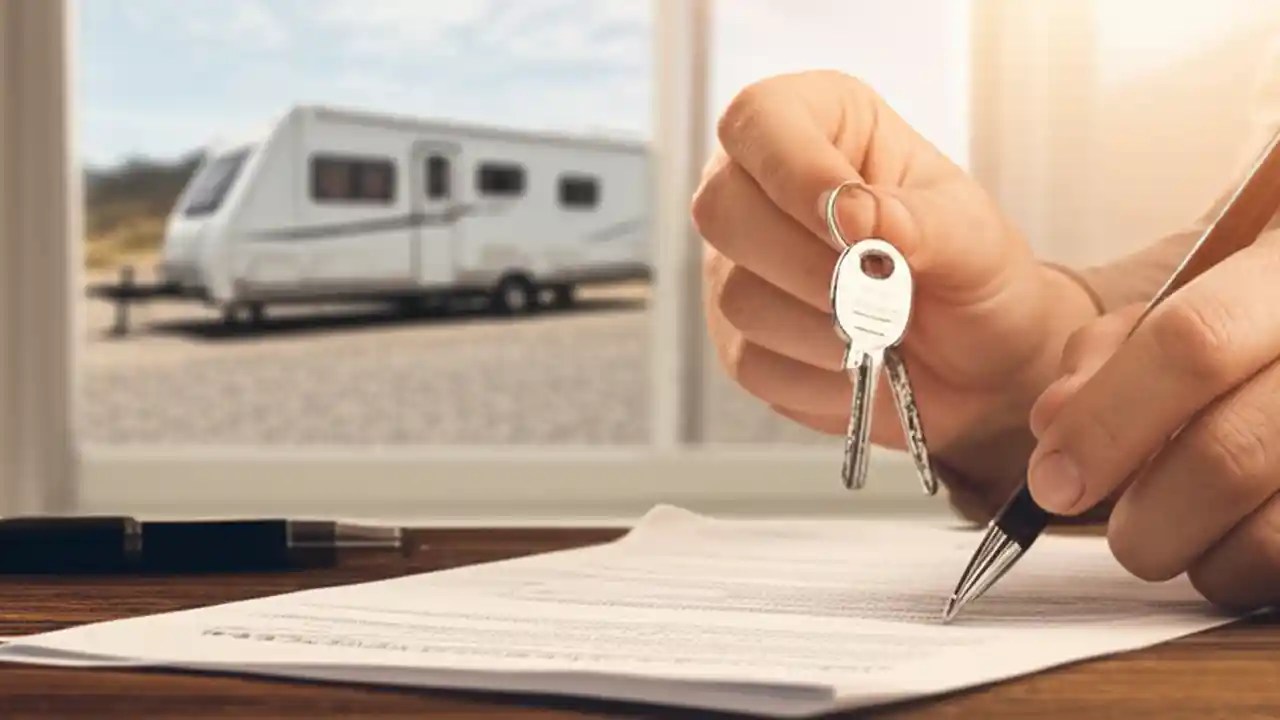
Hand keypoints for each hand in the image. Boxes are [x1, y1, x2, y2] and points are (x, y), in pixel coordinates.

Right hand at [692, 71, 1097, 513]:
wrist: (979, 362)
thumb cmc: (973, 271)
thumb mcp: (973, 234)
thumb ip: (918, 218)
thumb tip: (852, 213)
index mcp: (819, 124)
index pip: (759, 117)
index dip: (791, 166)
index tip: (848, 219)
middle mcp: (759, 188)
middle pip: (722, 208)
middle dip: (809, 262)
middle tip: (883, 288)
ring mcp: (735, 268)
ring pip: (738, 294)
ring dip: (826, 325)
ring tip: (888, 329)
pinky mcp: (735, 340)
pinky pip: (752, 359)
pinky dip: (819, 373)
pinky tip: (861, 360)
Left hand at [1028, 238, 1279, 608]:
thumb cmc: (1243, 322)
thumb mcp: (1181, 300)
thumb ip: (1111, 349)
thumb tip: (1054, 423)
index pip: (1193, 344)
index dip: (1107, 423)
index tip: (1052, 481)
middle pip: (1228, 454)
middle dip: (1144, 517)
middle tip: (1120, 533)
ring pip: (1268, 534)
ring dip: (1192, 554)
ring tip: (1170, 537)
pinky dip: (1237, 571)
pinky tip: (1222, 547)